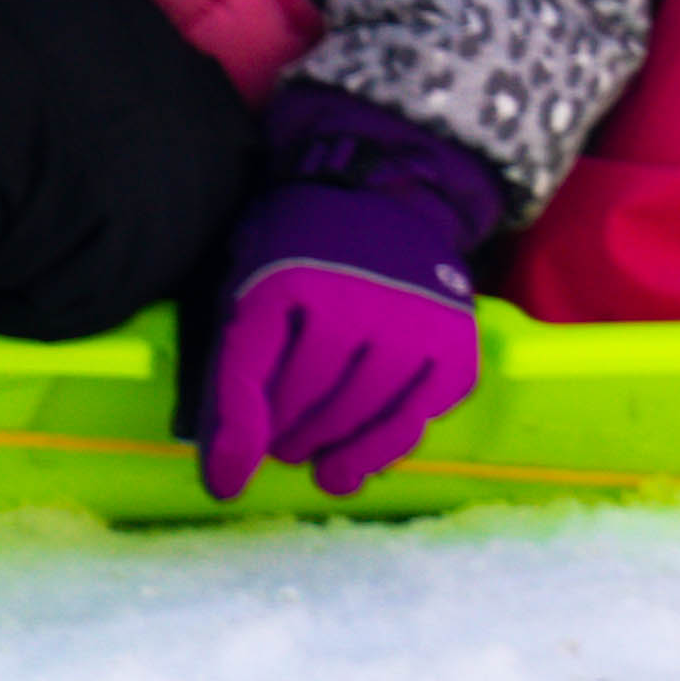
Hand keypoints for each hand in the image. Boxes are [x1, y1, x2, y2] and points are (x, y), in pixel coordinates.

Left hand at [189, 84, 501, 502]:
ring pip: (363, 420)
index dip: (234, 436)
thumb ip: (235, 370)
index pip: (248, 374)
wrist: (384, 197)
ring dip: (333, 451)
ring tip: (317, 456)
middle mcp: (355, 299)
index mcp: (286, 278)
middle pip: (308, 405)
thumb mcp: (250, 287)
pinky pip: (416, 420)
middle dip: (287, 439)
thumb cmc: (302, 253)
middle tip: (281, 445)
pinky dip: (386, 445)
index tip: (226, 483)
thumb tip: (225, 471)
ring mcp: (412, 322)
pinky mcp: (454, 342)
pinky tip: (364, 447)